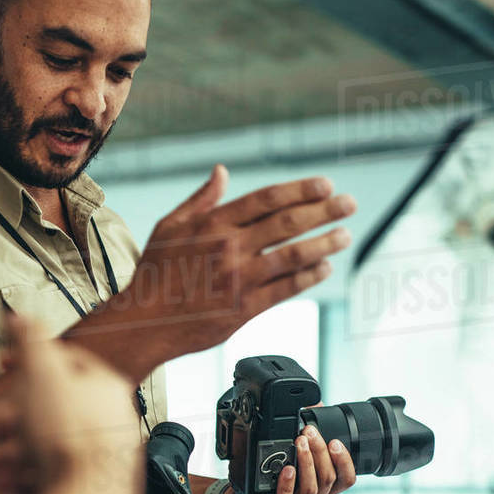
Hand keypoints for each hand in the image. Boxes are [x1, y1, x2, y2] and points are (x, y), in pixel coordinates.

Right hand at [0, 315, 140, 493]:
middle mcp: (106, 423)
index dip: (29, 360)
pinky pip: (47, 479)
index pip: (65, 362)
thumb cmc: (71, 436)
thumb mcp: (43, 375)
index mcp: (104, 388)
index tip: (1, 366)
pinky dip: (18, 478)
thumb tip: (21, 314)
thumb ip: (31, 342)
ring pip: (40, 448)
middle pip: (44, 412)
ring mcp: (97, 460)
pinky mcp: (86, 491)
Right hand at [98, 166, 355, 376]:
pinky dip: (309, 277)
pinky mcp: (244, 307)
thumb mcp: (170, 227)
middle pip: (288, 223)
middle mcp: (229, 247)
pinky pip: (285, 288)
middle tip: (348, 203)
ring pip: (293, 255)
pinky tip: (324, 268)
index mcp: (213, 223)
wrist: (144, 322)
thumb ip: (201, 199)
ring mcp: (239, 278)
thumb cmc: (154, 273)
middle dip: (324, 210)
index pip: (267, 198)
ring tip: (345, 235)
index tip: (325, 184)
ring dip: (325, 243)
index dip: (301, 189)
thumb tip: (222, 171)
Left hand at [218, 426, 356, 493]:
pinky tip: (286, 471)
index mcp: (319, 492)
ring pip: (311, 490)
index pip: (346, 480)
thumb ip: (304, 439)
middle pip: (328, 480)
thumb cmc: (264, 483)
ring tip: (298, 443)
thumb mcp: (287, 458)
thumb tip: (315, 406)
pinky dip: (287, 487)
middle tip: (308, 432)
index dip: (345, 461)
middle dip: (320, 452)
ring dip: (307, 463)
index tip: (335, 441)